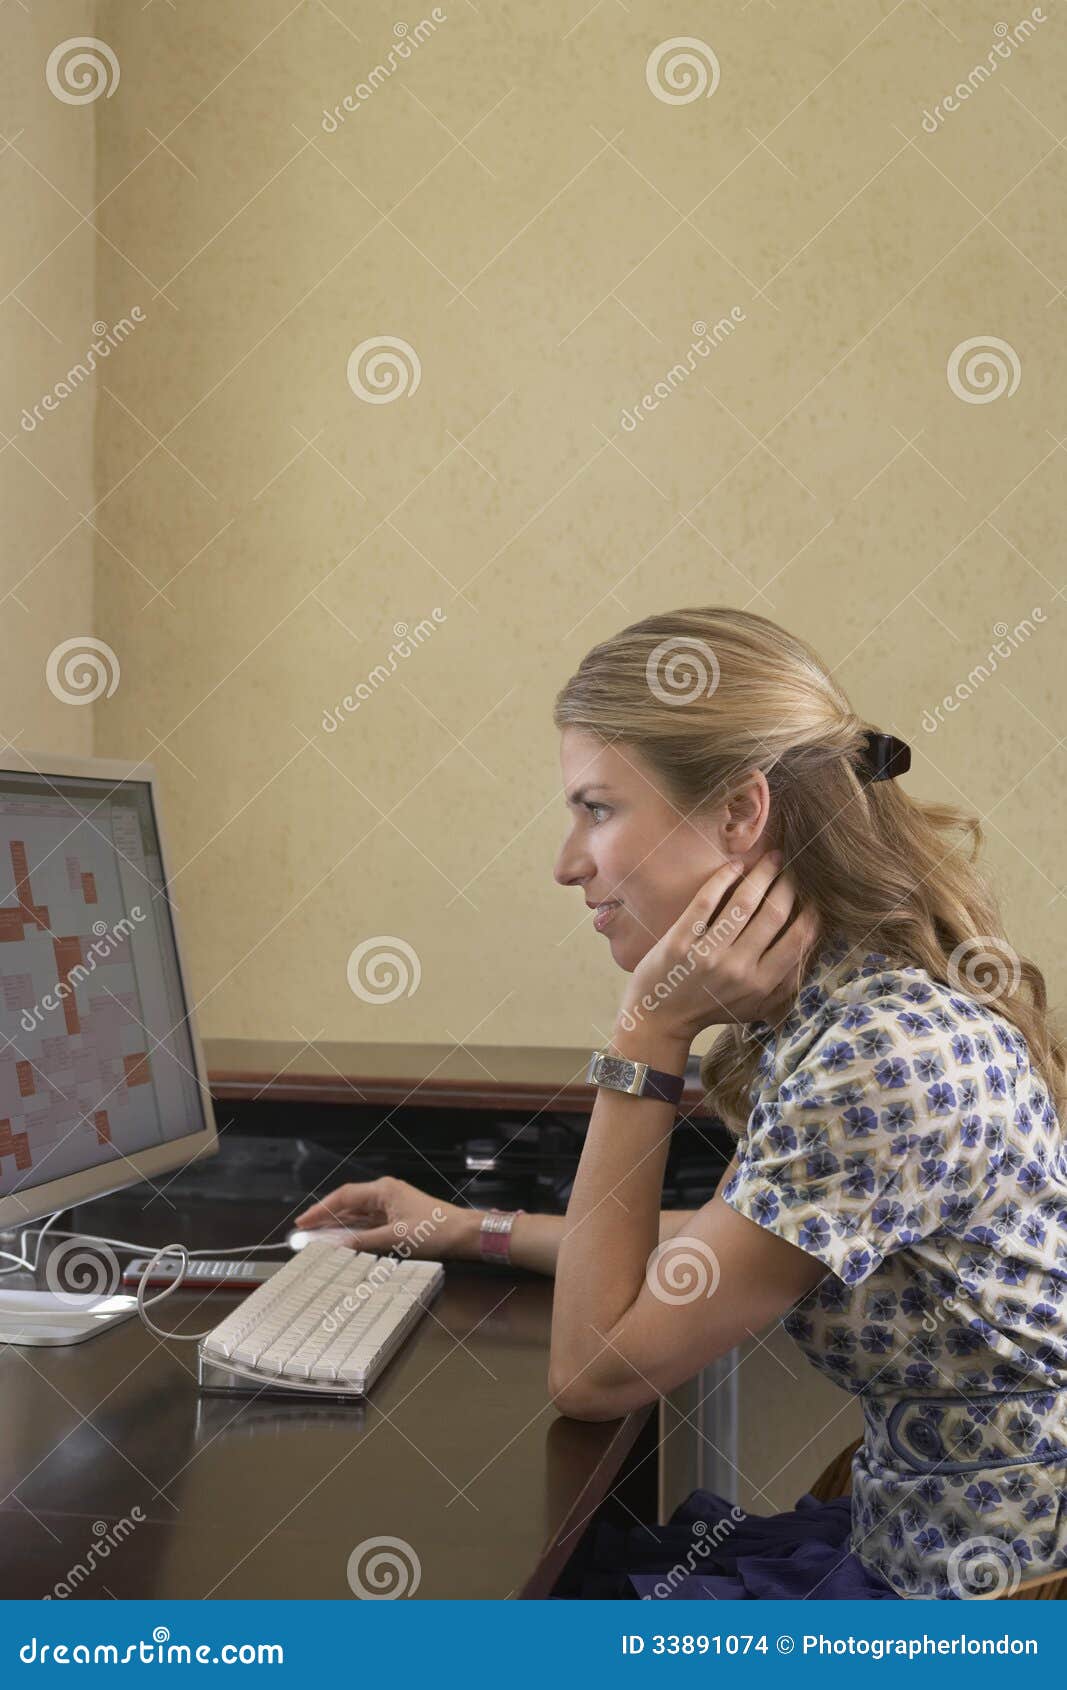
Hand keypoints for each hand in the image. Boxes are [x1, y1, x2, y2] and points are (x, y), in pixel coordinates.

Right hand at [293, 1175, 478, 1260]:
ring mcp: (390, 1205)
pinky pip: (367, 1223)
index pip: (344, 1197)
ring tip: (317, 1239)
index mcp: (384, 1190)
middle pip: (347, 1204)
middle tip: (303, 1232)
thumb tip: (336, 1246)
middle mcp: (384, 1194)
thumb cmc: (435, 1230)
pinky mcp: (395, 1217)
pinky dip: (353, 1232)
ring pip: (356, 1214)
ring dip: (338, 1226)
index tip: (302, 1222)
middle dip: (325, 1218)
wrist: (463, 1234)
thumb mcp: (396, 1238)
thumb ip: (364, 1241)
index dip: (320, 1209)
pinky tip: (342, 1241)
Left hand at [617, 851, 820, 1044]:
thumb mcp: (755, 1008)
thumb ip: (785, 985)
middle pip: (774, 913)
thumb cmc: (711, 1009)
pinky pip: (706, 900)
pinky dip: (723, 877)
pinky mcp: (680, 941)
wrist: (660, 1018)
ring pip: (744, 902)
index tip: (815, 892)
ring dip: (762, 873)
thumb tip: (812, 947)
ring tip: (771, 858)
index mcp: (761, 984)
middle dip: (789, 883)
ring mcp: (708, 954)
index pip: (799, 939)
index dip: (813, 910)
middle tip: (793, 866)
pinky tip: (736, 864)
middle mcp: (738, 968)